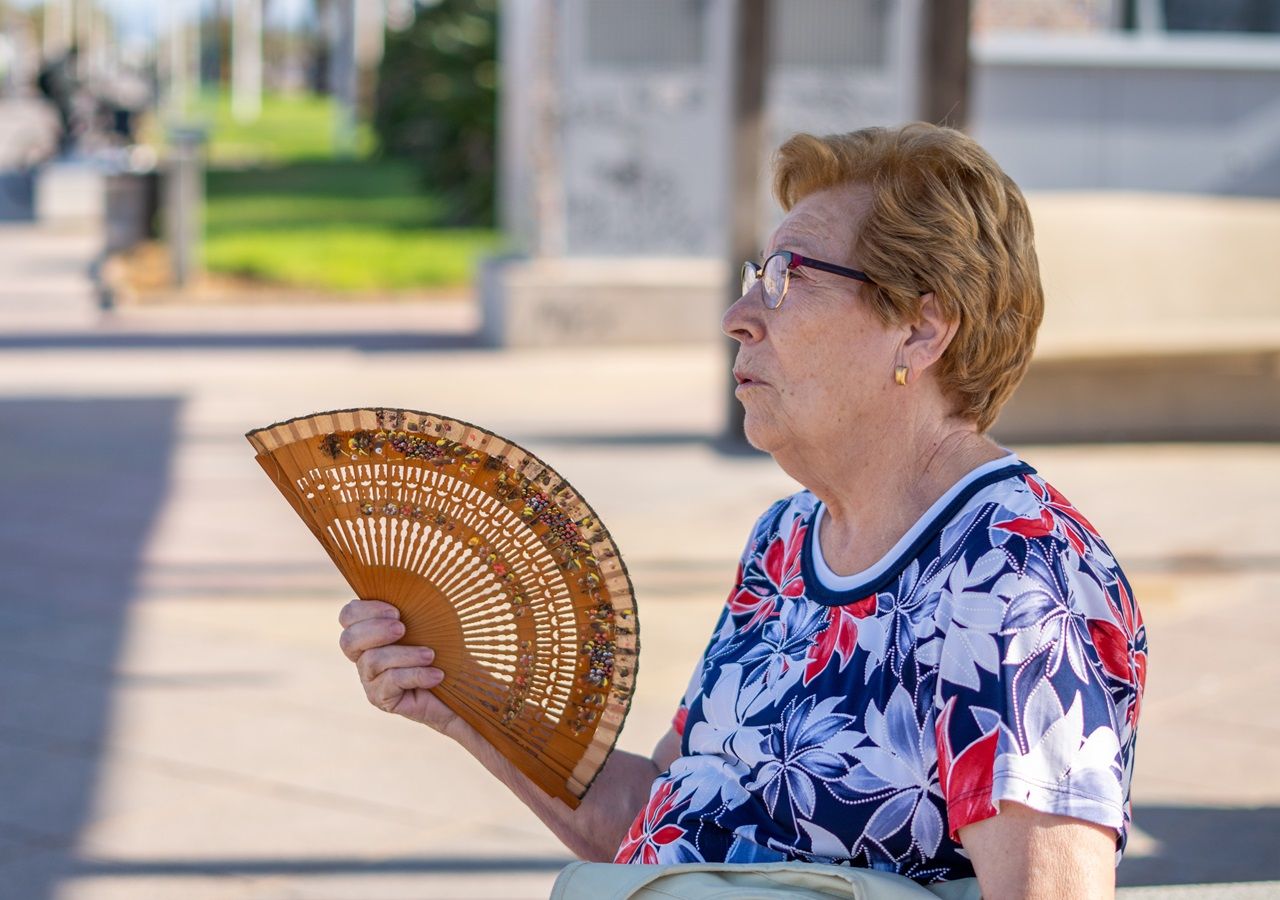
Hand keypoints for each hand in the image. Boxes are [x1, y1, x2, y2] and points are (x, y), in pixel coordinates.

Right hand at [337, 599, 460, 737]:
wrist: (463, 687)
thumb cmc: (447, 648)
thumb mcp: (431, 622)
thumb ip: (414, 604)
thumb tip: (413, 578)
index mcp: (371, 631)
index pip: (348, 615)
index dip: (365, 610)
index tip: (396, 611)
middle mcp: (364, 655)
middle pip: (348, 640)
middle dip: (375, 630)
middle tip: (403, 628)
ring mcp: (371, 679)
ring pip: (373, 661)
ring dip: (405, 654)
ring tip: (430, 655)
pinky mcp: (382, 699)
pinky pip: (391, 682)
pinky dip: (417, 675)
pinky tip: (436, 675)